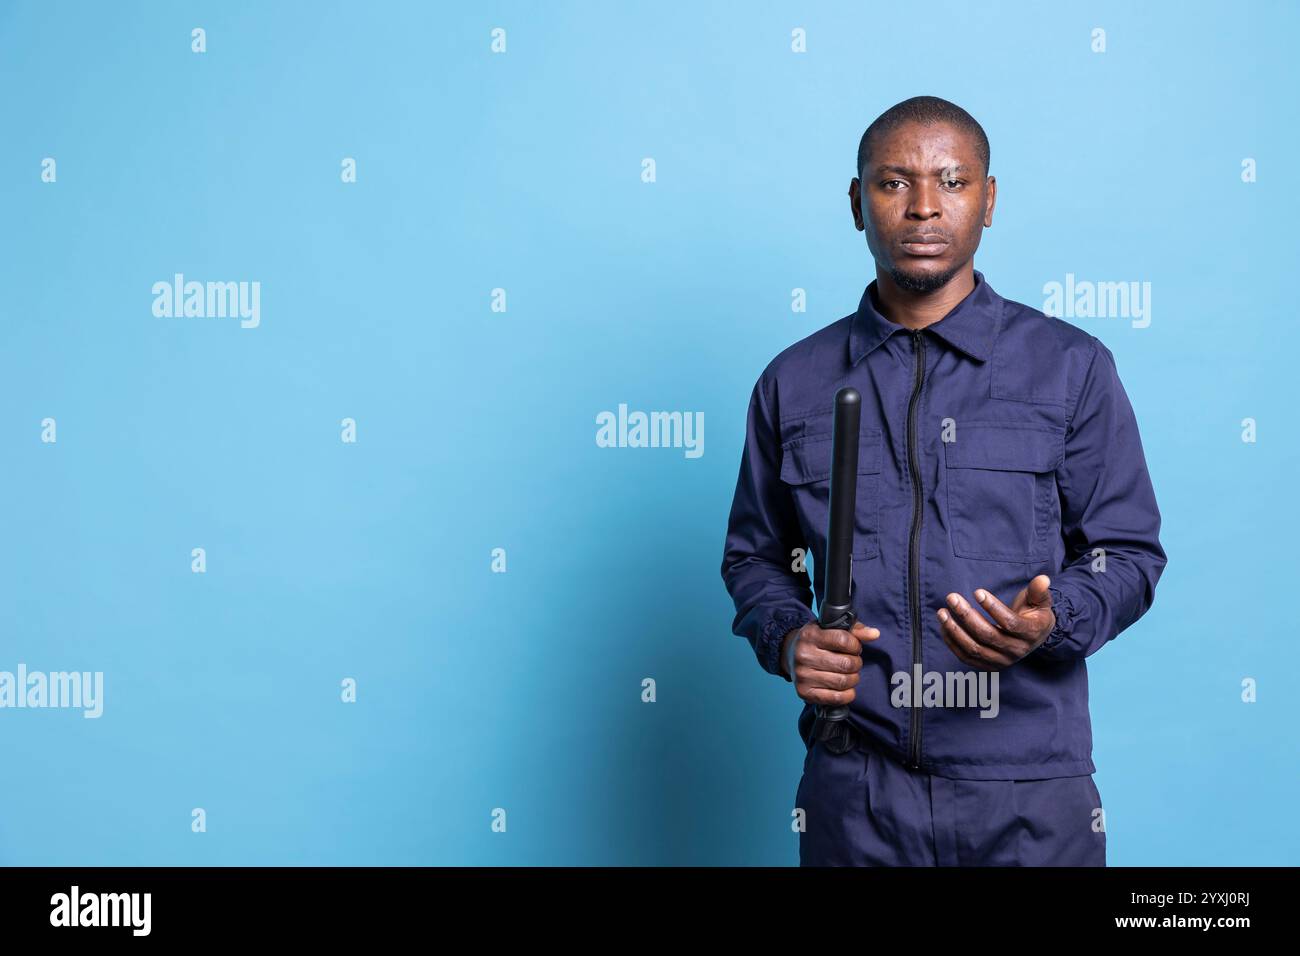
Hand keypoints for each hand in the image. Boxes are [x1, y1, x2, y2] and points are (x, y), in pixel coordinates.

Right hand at [781, 620, 880, 705]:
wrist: (791, 654)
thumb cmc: (817, 641)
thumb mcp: (832, 629)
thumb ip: (855, 630)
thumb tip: (874, 634)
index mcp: (810, 635)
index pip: (843, 640)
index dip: (855, 645)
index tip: (854, 647)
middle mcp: (803, 655)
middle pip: (846, 664)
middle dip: (856, 663)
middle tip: (852, 662)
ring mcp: (803, 675)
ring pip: (843, 682)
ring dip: (853, 678)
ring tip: (849, 674)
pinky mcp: (804, 692)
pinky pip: (836, 698)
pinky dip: (847, 694)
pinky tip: (845, 688)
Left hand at [936, 574, 1055, 670]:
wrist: (1033, 639)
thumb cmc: (1033, 615)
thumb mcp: (1040, 602)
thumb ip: (1038, 591)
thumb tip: (1043, 579)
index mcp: (1030, 633)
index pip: (1010, 623)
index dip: (993, 608)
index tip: (977, 592)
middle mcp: (1016, 650)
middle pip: (987, 635)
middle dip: (966, 616)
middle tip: (951, 598)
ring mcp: (1001, 661)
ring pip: (974, 648)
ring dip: (954, 630)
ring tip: (942, 612)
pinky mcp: (988, 665)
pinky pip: (966, 657)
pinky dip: (952, 642)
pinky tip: (944, 626)